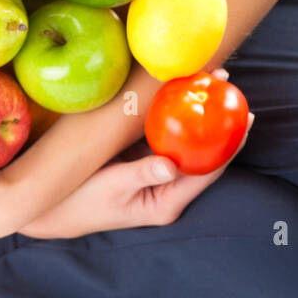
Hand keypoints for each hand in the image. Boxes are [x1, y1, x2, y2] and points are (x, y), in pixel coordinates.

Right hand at [18, 69, 254, 239]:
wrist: (52, 210)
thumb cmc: (81, 202)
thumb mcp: (111, 187)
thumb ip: (141, 174)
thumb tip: (171, 164)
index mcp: (166, 203)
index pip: (206, 172)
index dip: (228, 146)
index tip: (244, 121)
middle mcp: (168, 191)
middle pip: (202, 156)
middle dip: (219, 127)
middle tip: (234, 93)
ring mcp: (156, 177)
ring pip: (185, 145)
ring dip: (198, 118)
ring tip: (213, 87)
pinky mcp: (142, 164)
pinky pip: (165, 139)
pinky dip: (174, 118)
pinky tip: (179, 96)